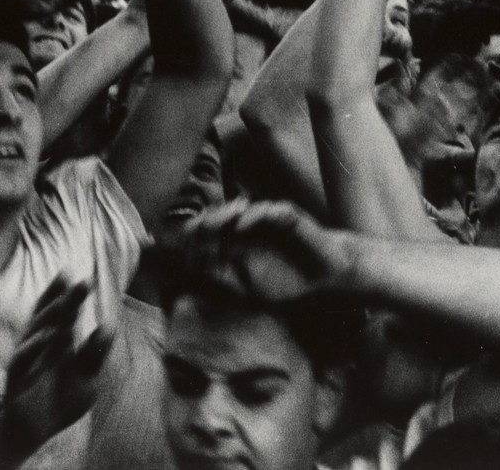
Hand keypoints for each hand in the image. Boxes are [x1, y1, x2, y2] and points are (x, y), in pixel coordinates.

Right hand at [3, 278, 113, 456]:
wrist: (28, 429)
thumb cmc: (57, 399)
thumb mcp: (84, 375)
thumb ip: (94, 352)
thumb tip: (109, 326)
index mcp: (51, 339)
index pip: (58, 310)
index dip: (63, 292)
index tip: (77, 275)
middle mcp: (36, 343)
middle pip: (50, 315)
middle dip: (65, 298)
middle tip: (83, 282)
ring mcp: (25, 359)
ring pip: (36, 332)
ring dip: (51, 317)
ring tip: (67, 304)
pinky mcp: (16, 377)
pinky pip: (22, 358)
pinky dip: (33, 346)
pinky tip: (48, 335)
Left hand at [180, 200, 354, 302]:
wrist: (324, 278)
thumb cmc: (286, 283)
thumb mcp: (248, 288)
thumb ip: (221, 277)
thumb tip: (190, 269)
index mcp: (236, 244)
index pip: (207, 235)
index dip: (191, 238)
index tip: (174, 246)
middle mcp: (247, 228)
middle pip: (217, 218)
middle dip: (200, 225)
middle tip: (184, 233)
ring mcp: (265, 219)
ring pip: (238, 210)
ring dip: (221, 216)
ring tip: (206, 225)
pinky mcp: (285, 215)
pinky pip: (266, 211)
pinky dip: (252, 216)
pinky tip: (240, 226)